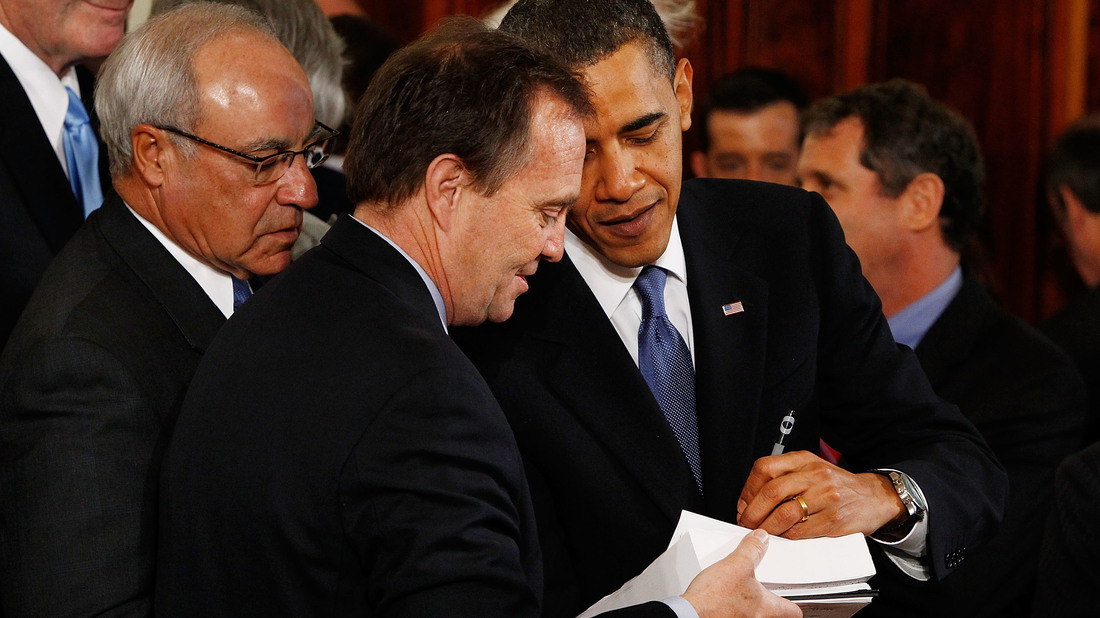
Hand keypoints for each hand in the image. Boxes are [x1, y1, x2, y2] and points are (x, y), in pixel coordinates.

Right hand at [682, 529, 801, 617]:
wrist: (690, 615)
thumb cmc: (714, 598)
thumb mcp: (736, 564)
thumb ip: (751, 549)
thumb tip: (761, 538)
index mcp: (767, 608)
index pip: (794, 612)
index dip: (794, 603)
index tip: (792, 597)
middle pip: (775, 616)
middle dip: (770, 602)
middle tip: (763, 590)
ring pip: (755, 617)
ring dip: (750, 606)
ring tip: (740, 592)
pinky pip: (736, 617)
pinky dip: (733, 610)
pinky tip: (722, 599)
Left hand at [735, 451, 903, 538]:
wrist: (873, 497)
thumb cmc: (837, 484)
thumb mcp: (811, 469)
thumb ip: (784, 477)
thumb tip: (750, 499)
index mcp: (803, 460)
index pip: (765, 468)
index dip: (748, 489)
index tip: (742, 504)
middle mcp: (814, 475)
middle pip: (771, 492)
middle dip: (752, 512)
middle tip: (746, 523)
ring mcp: (825, 497)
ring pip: (785, 513)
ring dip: (767, 527)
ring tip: (761, 533)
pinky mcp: (833, 519)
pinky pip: (801, 531)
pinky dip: (786, 536)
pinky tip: (782, 537)